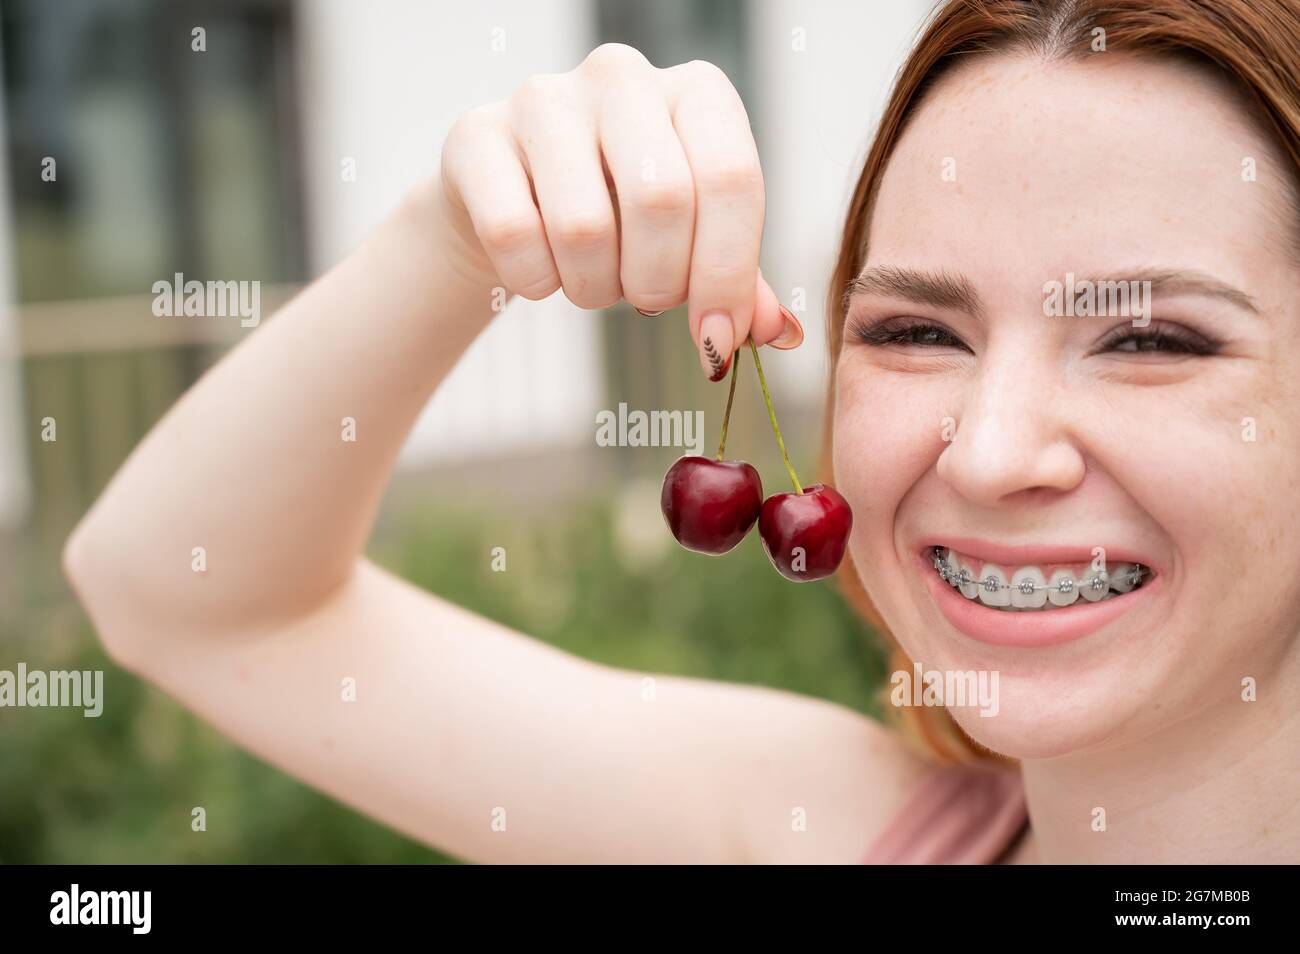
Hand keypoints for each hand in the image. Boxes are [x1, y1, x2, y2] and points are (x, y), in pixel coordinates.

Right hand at [436, 42, 802, 380]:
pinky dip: (535, 281)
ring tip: (592, 281)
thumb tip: (780, 332)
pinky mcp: (476, 136)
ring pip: (583, 227)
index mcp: (698, 92)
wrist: (512, 201)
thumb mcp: (693, 244)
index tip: (715, 340)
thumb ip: (737, 283)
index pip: (732, 179)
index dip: (727, 274)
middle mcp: (624, 77)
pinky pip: (514, 236)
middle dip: (657, 282)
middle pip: (661, 200)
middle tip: (644, 300)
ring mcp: (545, 98)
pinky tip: (541, 270)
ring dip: (594, 289)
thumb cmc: (622, 221)